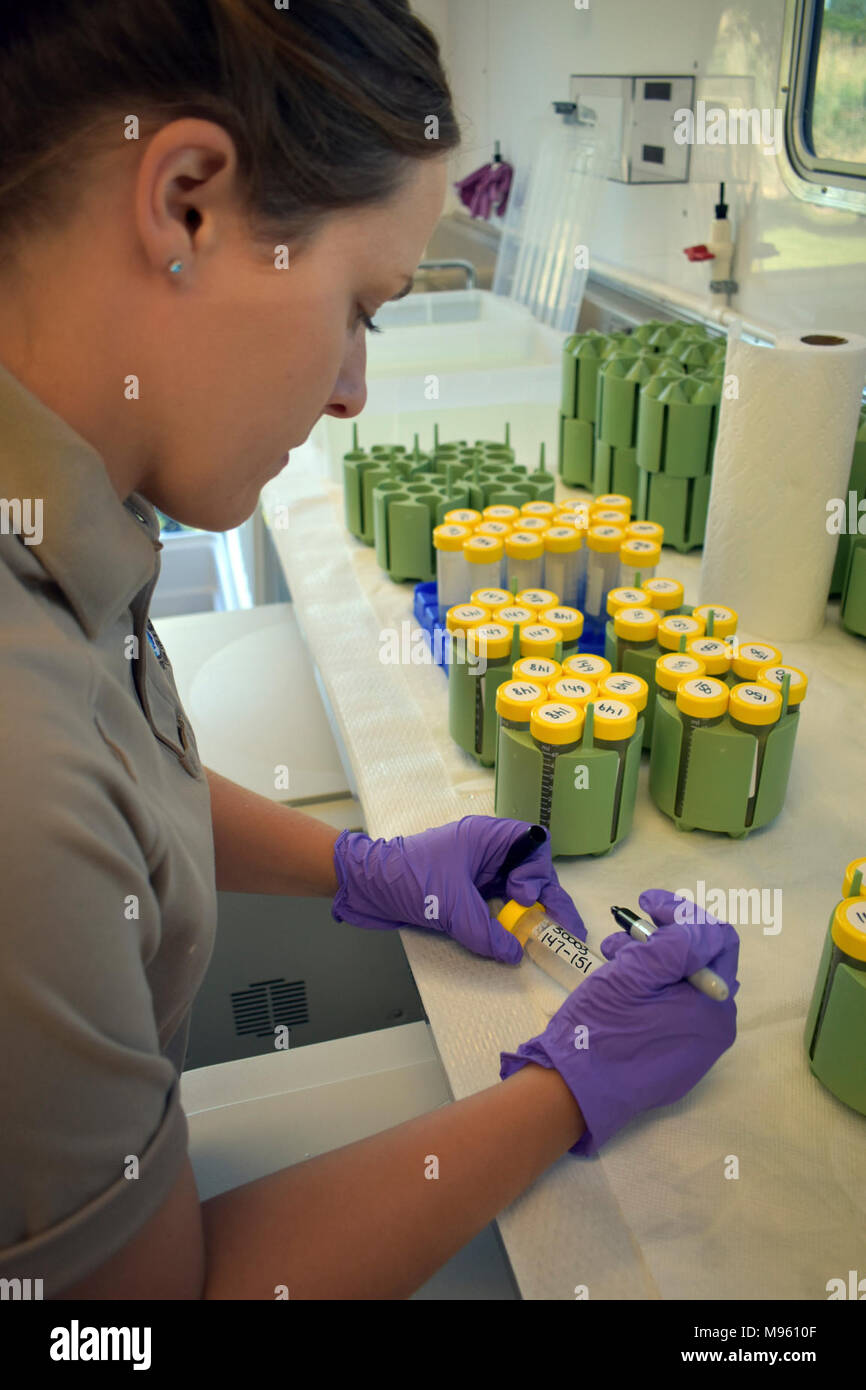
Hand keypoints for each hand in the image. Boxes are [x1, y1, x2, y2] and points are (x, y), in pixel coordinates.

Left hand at [331, 817, 583, 962]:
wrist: (365, 886)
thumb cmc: (407, 879)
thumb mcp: (451, 906)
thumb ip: (486, 932)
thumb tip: (513, 953)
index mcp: (486, 837)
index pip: (533, 844)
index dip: (537, 872)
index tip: (522, 896)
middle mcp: (486, 851)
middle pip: (530, 870)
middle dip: (547, 899)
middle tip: (564, 929)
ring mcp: (475, 871)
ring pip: (516, 889)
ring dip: (529, 913)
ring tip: (545, 937)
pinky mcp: (464, 892)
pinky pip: (496, 904)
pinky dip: (507, 922)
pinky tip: (513, 940)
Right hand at [500, 889, 739, 1152]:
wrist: (574, 1090)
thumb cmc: (605, 1026)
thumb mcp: (638, 972)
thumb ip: (677, 944)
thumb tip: (700, 929)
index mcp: (713, 1006)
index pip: (717, 940)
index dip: (683, 913)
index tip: (644, 904)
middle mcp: (713, 1028)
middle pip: (699, 962)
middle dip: (662, 936)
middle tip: (626, 929)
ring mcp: (692, 1047)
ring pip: (679, 985)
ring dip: (648, 959)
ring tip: (611, 954)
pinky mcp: (669, 1058)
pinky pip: (668, 1011)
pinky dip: (646, 989)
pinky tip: (615, 982)